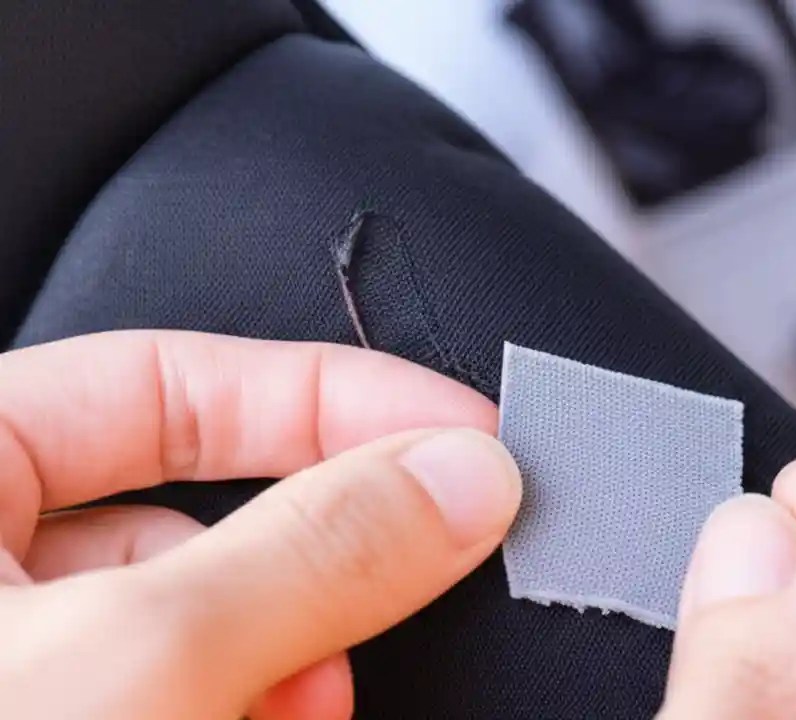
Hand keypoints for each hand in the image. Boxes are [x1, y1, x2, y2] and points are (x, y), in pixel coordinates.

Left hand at [0, 331, 521, 718]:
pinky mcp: (61, 718)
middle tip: (416, 571)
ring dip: (286, 650)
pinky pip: (171, 689)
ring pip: (193, 613)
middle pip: (194, 501)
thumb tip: (461, 475)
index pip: (165, 378)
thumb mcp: (135, 655)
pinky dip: (246, 703)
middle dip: (314, 550)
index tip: (460, 435)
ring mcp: (11, 657)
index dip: (326, 395)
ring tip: (312, 706)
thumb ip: (309, 551)